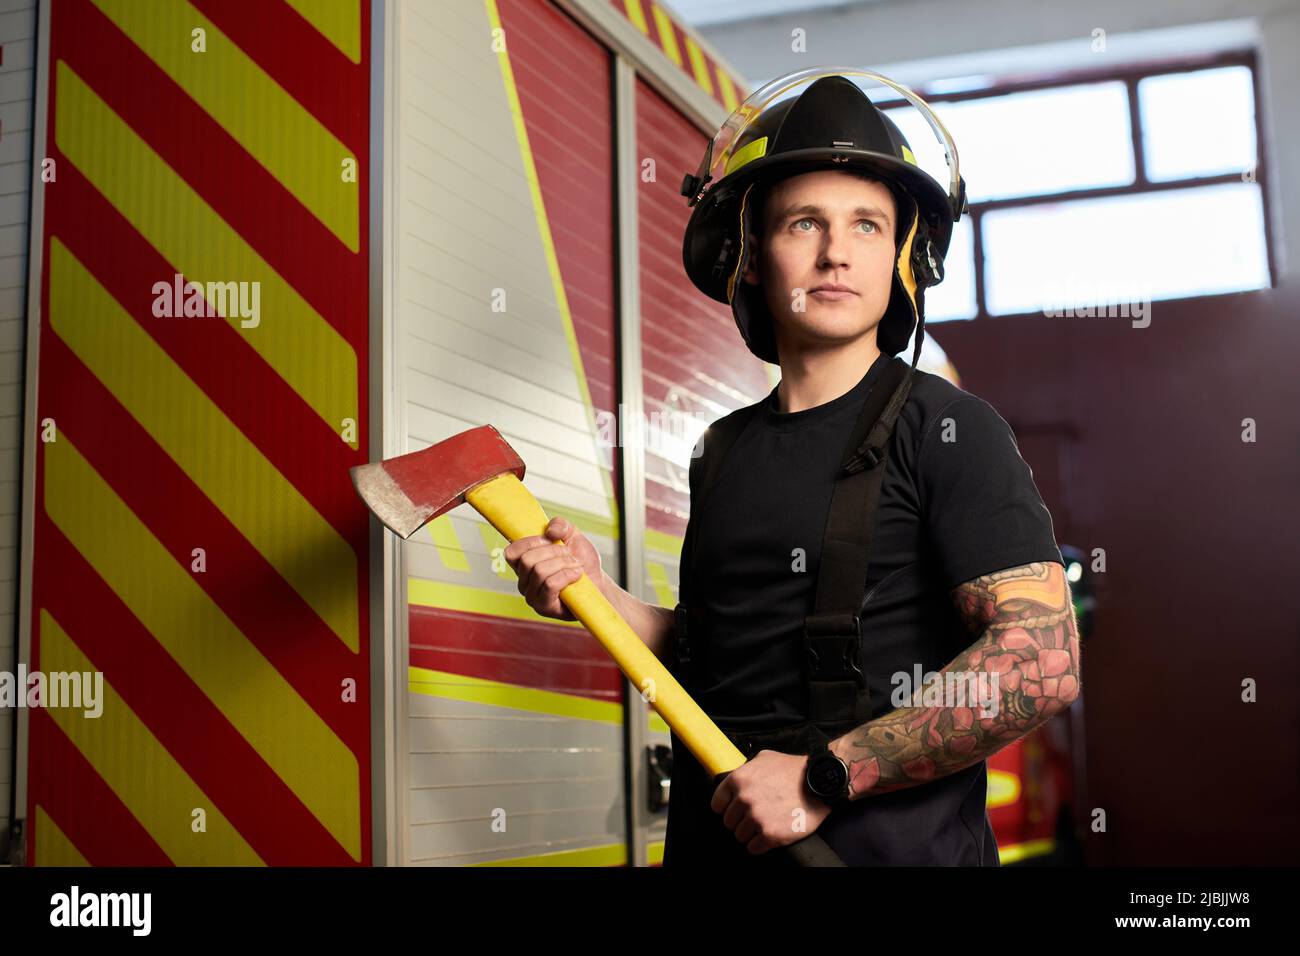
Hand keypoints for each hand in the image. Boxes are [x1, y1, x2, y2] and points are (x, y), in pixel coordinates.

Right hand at [502, 517, 603, 621]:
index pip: (511, 552)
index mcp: (523, 564)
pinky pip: (550, 585)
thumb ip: (560, 525)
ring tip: (576, 565)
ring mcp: (532, 596)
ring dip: (564, 564)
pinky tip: (577, 575)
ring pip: (540, 572)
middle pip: (527, 560)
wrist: (597, 582)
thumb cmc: (581, 561)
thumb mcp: (573, 535)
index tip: (551, 539)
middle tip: (569, 554)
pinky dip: (567, 575)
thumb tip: (549, 531)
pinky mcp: (544, 607)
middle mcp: (523, 581)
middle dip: (554, 552)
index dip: (531, 541)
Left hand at [710, 750, 832, 854]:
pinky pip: (754, 848)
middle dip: (740, 821)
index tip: (735, 810)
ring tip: (765, 825)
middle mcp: (744, 799)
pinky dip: (760, 845)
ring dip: (751, 834)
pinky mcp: (770, 835)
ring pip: (740, 836)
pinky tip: (770, 835)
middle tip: (755, 817)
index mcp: (739, 780)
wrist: (819, 782)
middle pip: (729, 823)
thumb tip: (736, 781)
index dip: (726, 808)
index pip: (717, 804)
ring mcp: (757, 818)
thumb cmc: (793, 769)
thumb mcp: (764, 758)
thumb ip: (746, 769)